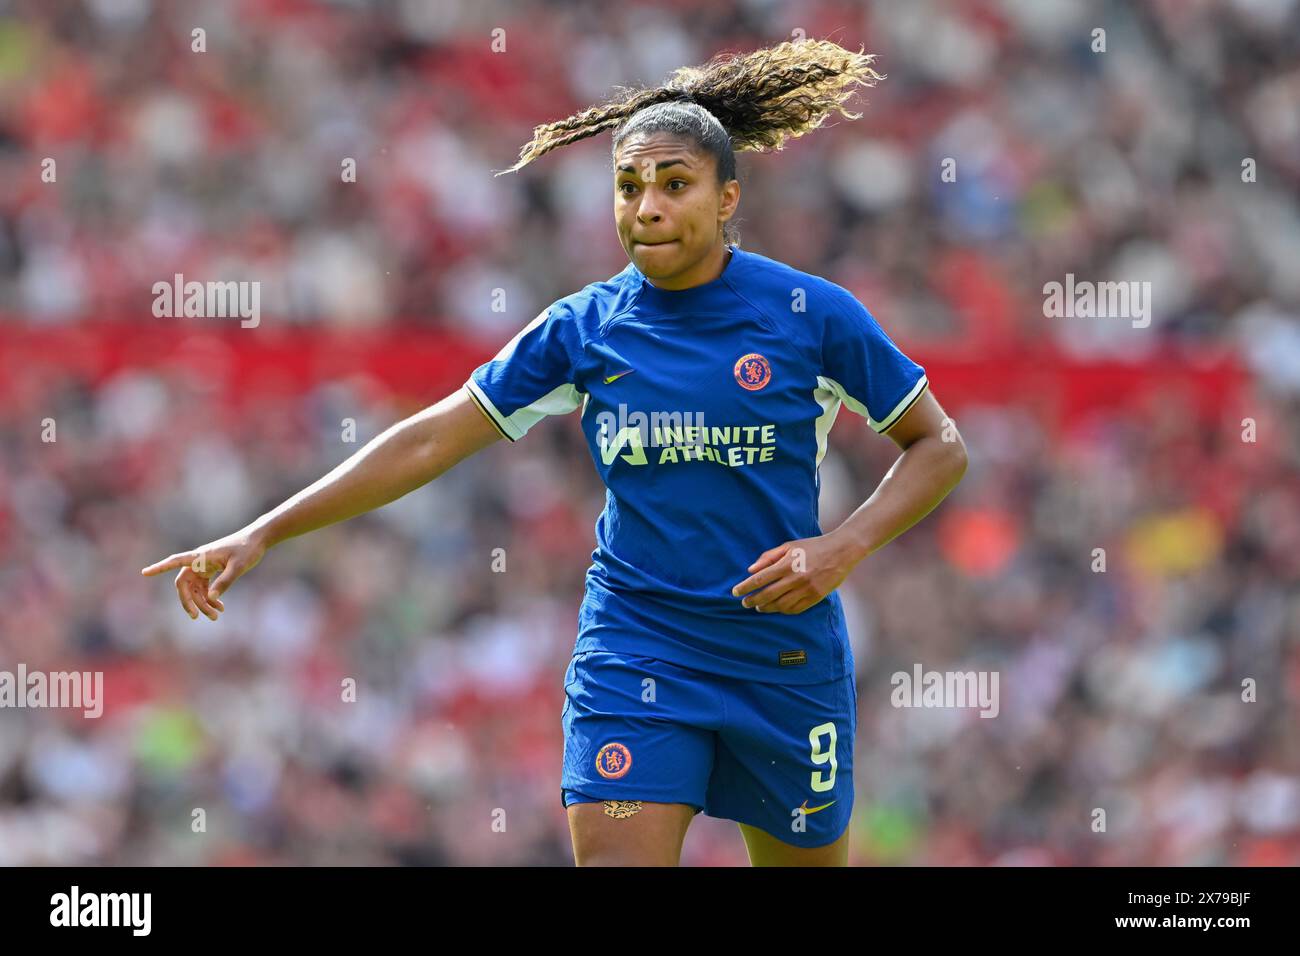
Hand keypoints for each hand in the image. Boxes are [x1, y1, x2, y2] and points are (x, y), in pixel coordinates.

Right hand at [140, 529, 268, 620]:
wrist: (258, 540)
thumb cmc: (248, 549)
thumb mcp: (239, 567)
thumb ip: (225, 582)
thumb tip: (210, 597)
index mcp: (201, 556)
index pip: (175, 561)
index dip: (160, 568)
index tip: (144, 572)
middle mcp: (199, 561)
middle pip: (184, 584)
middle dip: (189, 601)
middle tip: (197, 617)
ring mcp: (204, 566)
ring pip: (195, 589)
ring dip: (202, 603)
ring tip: (215, 616)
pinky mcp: (212, 570)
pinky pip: (204, 587)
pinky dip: (210, 598)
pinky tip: (220, 607)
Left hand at [731, 532, 857, 614]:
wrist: (841, 552)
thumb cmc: (812, 546)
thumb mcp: (789, 546)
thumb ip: (768, 557)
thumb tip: (751, 570)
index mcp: (787, 564)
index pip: (760, 579)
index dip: (745, 587)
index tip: (735, 592)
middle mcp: (795, 578)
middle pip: (767, 595)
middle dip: (752, 600)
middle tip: (745, 603)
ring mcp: (806, 589)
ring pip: (780, 605)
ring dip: (767, 608)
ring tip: (759, 607)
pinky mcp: (815, 597)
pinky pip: (795, 609)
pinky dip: (783, 610)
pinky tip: (777, 608)